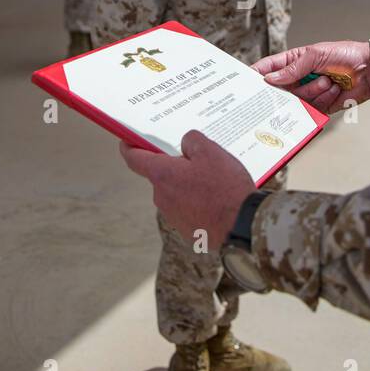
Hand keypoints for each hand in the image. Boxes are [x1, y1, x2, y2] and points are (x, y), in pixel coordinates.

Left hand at [120, 131, 254, 247]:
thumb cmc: (225, 188)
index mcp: (163, 175)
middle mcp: (162, 197)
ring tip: (216, 182)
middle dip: (177, 166)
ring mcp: (173, 216)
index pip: (135, 159)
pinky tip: (218, 199)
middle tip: (201, 161)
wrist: (242, 226)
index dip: (129, 147)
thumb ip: (192, 140)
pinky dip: (198, 202)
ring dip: (189, 185)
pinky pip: (188, 208)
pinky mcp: (187, 229)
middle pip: (162, 175)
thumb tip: (185, 146)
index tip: (127, 141)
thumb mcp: (211, 152)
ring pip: (176, 192)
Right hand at [252, 41, 369, 114]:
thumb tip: (270, 79)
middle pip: (280, 91)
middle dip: (287, 90)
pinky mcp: (320, 107)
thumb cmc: (345, 55)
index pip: (270, 68)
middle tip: (291, 90)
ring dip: (313, 91)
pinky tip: (335, 89)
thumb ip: (292, 68)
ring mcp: (309, 94)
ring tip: (328, 81)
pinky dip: (324, 100)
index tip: (247, 82)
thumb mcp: (315, 55)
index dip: (258, 74)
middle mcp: (299, 79)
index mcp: (294, 61)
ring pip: (298, 101)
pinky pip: (313, 110)